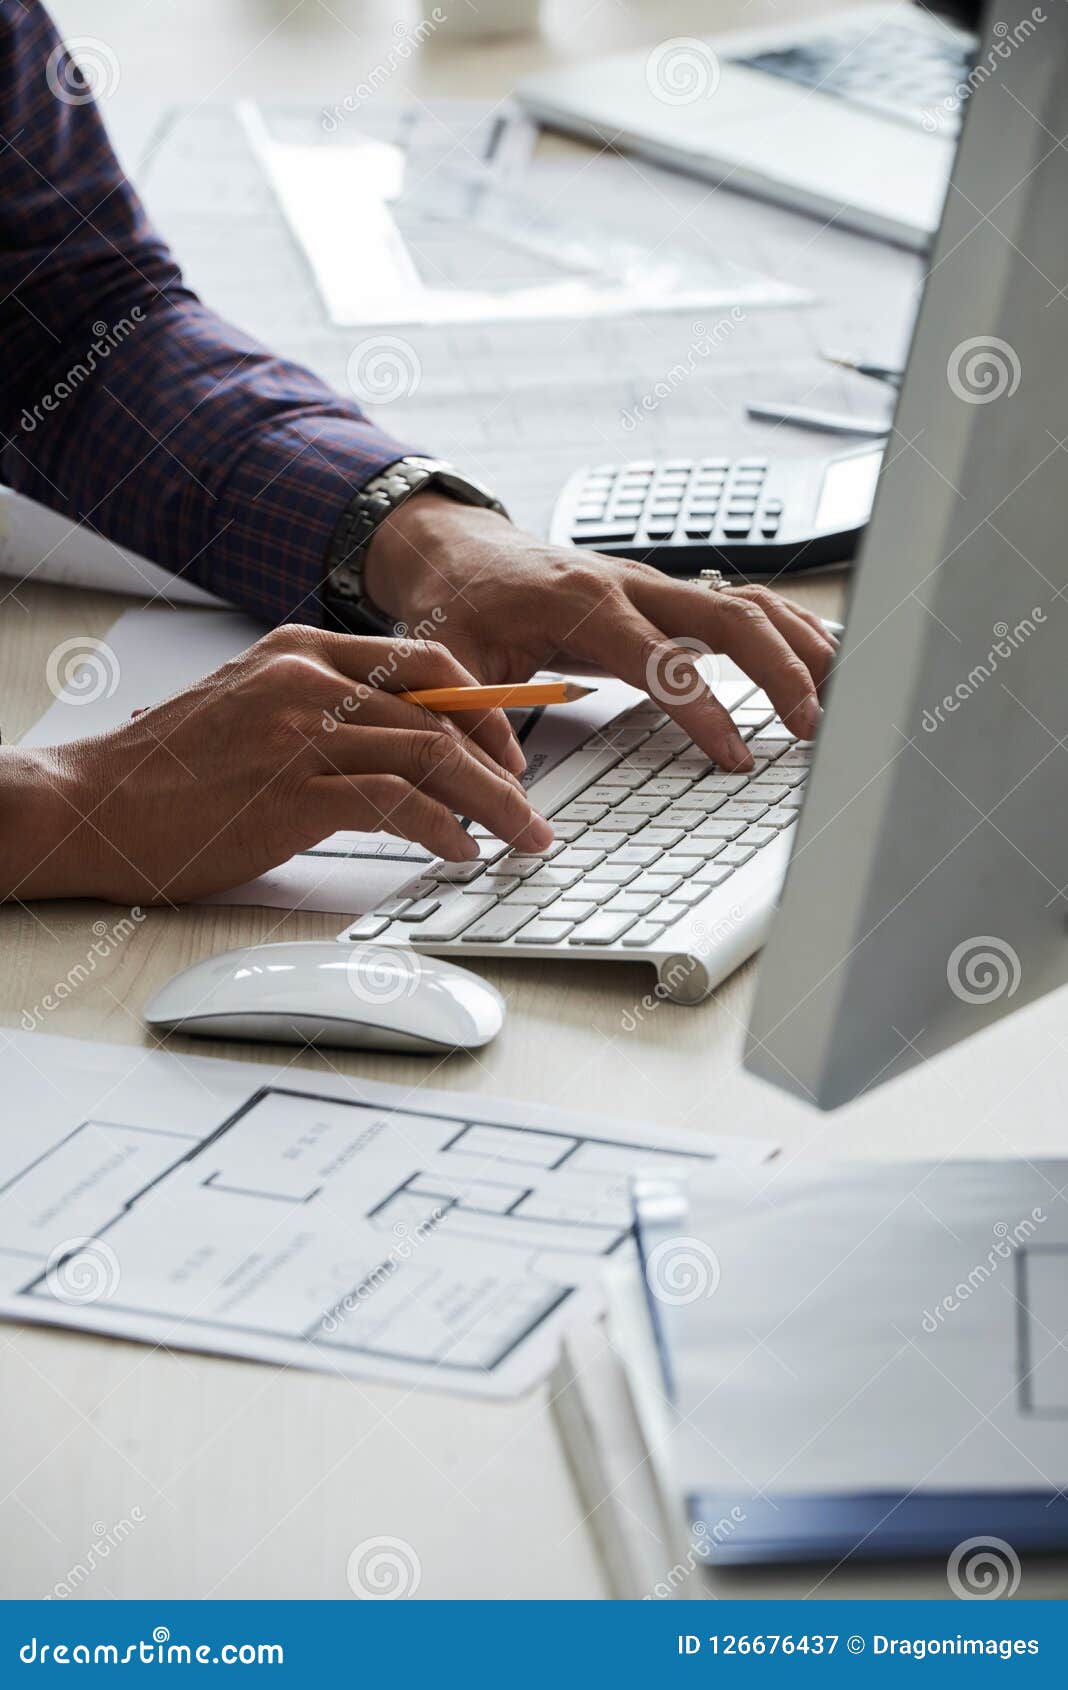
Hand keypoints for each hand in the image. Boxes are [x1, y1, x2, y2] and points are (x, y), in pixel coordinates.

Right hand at [2, 626, 552, 903]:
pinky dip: (441, 831)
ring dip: (491, 805)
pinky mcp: (289, 792)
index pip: (426, 661)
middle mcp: (305, 680)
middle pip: (441, 713)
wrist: (90, 804)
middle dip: (504, 766)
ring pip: (431, 756)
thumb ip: (322, 709)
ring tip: (519, 837)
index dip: (483, 706)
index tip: (512, 751)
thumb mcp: (251, 709)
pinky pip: (395, 804)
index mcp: (299, 649)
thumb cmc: (169, 770)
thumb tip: (406, 744)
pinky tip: (459, 852)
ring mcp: (298, 733)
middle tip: (534, 809)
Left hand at [367, 494, 836, 771]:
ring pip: (749, 604)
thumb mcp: (449, 663)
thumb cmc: (457, 602)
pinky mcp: (665, 595)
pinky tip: (819, 660)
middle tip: (814, 730)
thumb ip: (477, 720)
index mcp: (582, 601)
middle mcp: (630, 584)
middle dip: (781, 672)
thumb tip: (510, 787)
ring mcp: (654, 585)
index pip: (662, 660)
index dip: (705, 713)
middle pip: (731, 617)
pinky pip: (740, 605)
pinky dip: (787, 631)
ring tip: (842, 698)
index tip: (735, 760)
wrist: (456, 547)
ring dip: (800, 647)